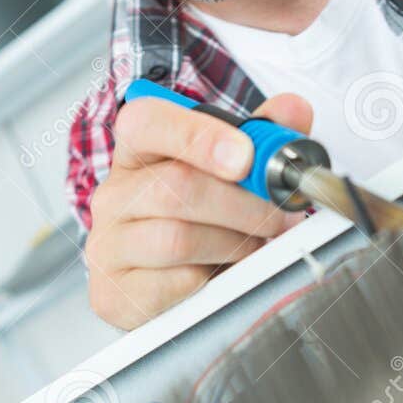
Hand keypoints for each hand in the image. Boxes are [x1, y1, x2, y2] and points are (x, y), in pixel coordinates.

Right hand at [85, 91, 311, 327]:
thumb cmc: (198, 219)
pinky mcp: (116, 292)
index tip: (246, 157)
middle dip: (243, 203)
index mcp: (137, 151)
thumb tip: (293, 110)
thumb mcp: (228, 171)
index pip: (147, 122)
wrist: (165, 283)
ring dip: (234, 244)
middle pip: (176, 187)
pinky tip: (225, 273)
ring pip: (178, 238)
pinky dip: (213, 279)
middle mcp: (115, 194)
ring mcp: (109, 245)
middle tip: (281, 215)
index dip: (198, 136)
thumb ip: (262, 137)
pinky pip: (175, 283)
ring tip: (256, 245)